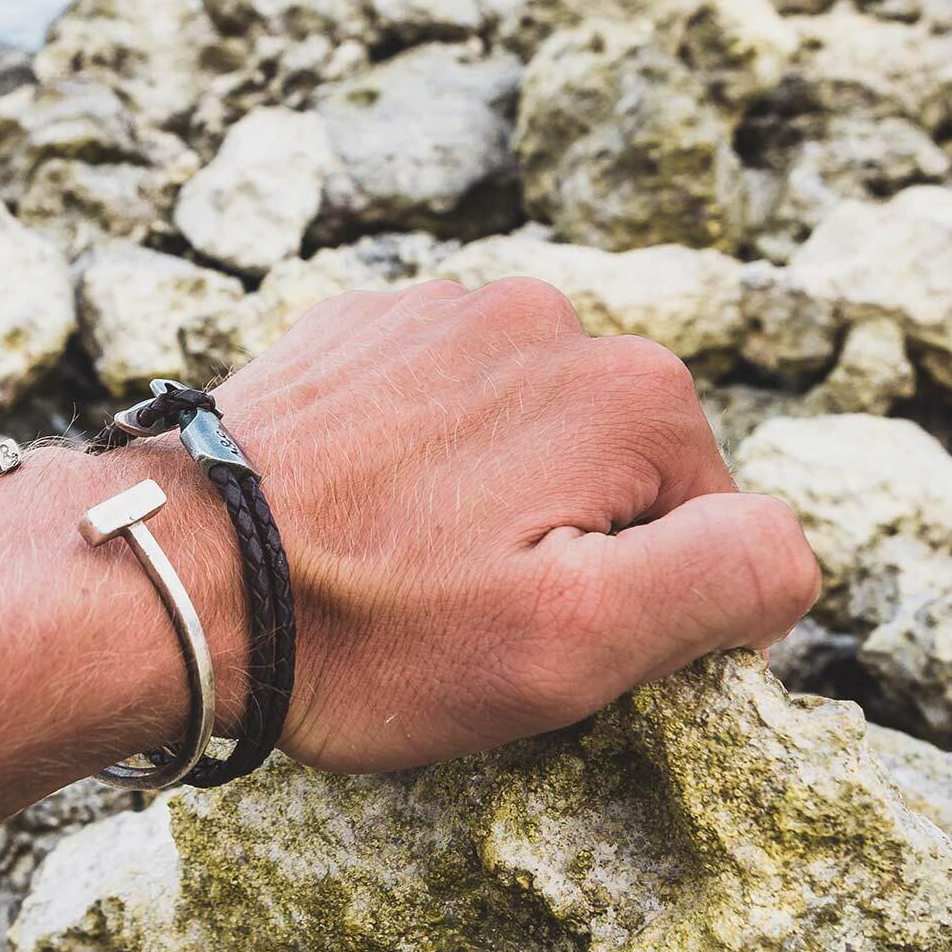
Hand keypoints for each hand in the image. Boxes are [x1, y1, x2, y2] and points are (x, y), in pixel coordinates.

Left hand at [167, 278, 819, 773]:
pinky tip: (351, 514)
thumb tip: (785, 544)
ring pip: (524, 436)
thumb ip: (726, 580)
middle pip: (617, 469)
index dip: (639, 604)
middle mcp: (544, 317)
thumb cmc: (368, 630)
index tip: (537, 632)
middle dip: (566, 544)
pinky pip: (434, 405)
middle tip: (460, 609)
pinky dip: (414, 462)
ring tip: (396, 565)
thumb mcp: (575, 642)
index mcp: (626, 389)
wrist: (166, 574)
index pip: (710, 524)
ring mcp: (438, 308)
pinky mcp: (356, 325)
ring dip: (487, 500)